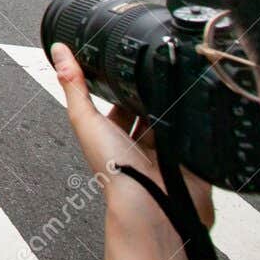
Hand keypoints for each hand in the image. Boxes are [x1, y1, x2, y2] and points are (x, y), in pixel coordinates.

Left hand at [51, 43, 212, 259]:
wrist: (153, 207)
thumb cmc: (114, 173)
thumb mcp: (88, 121)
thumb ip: (74, 87)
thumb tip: (58, 52)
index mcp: (113, 133)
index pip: (122, 100)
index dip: (127, 82)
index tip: (132, 59)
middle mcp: (139, 142)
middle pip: (151, 107)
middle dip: (156, 92)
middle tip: (161, 73)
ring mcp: (167, 151)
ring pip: (176, 119)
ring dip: (178, 106)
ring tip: (179, 93)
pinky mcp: (190, 159)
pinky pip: (200, 135)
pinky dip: (200, 124)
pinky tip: (200, 111)